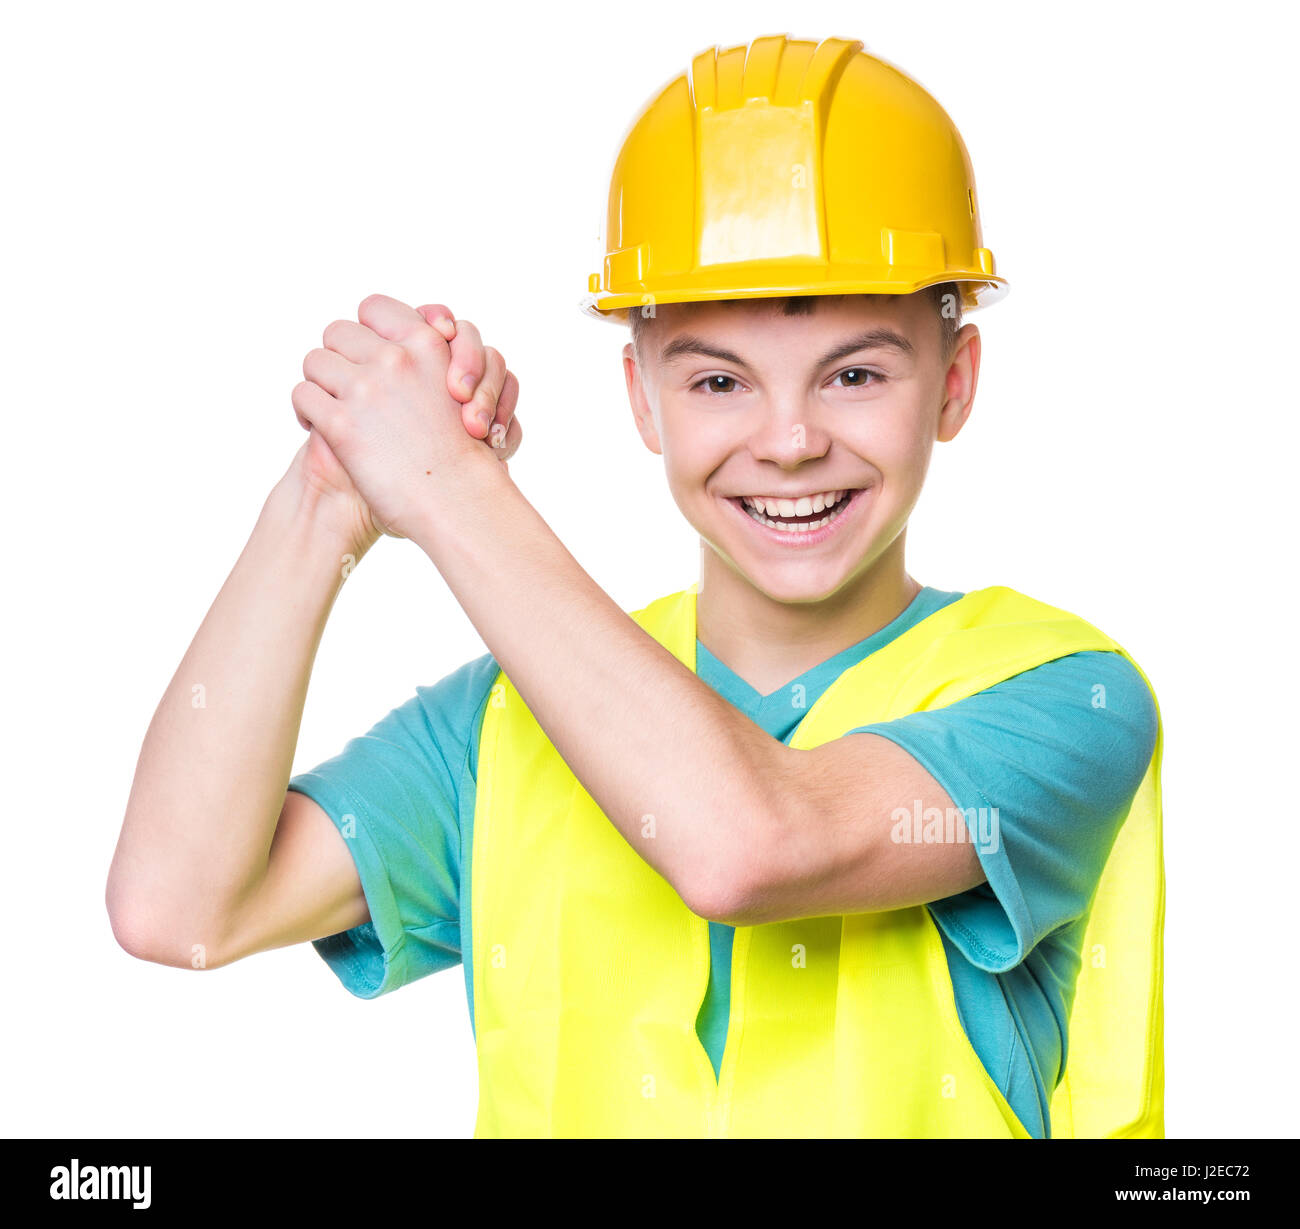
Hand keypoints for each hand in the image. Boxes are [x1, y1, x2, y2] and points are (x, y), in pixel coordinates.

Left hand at [291, 295, 520, 540]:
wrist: (460, 500)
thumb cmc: (465, 455)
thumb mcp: (459, 390)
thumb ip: (429, 364)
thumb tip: (394, 352)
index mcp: (427, 344)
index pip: (374, 308)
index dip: (365, 329)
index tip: (366, 354)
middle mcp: (395, 359)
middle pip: (338, 332)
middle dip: (338, 358)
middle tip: (343, 385)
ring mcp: (367, 389)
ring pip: (315, 362)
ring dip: (320, 384)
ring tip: (329, 409)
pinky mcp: (342, 424)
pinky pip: (303, 396)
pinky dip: (307, 412)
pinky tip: (322, 430)